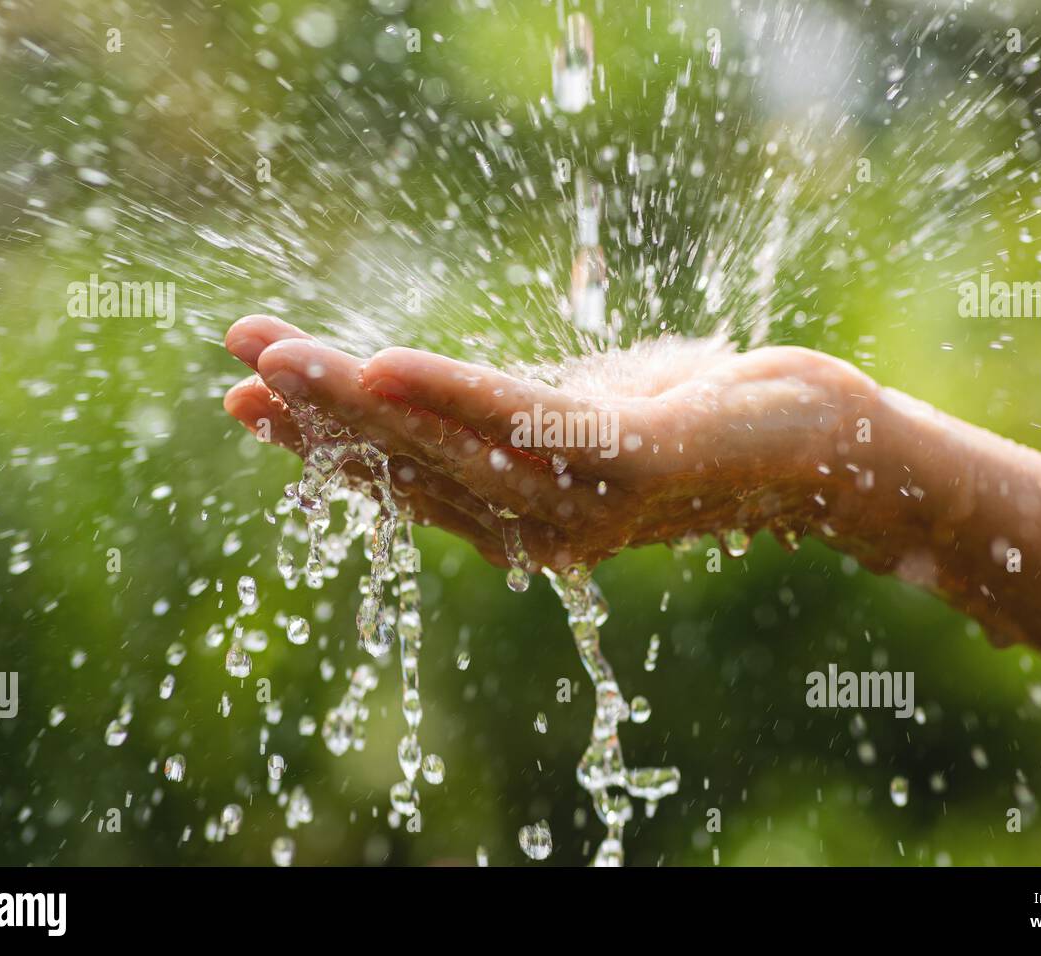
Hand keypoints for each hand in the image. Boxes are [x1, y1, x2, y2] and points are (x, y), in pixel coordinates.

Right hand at [223, 314, 874, 568]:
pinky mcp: (629, 462)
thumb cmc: (675, 418)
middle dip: (316, 412)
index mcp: (511, 517)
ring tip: (280, 354)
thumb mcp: (560, 413)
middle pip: (407, 463)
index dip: (318, 439)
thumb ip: (487, 417)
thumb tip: (396, 387)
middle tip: (236, 357)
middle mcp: (535, 528)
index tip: (243, 392)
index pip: (395, 476)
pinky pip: (524, 423)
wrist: (805, 437)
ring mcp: (580, 503)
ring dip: (357, 398)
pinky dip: (451, 395)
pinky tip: (383, 366)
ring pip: (448, 444)